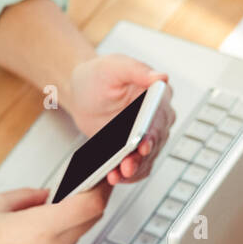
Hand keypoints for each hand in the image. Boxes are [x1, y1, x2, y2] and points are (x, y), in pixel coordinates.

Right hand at [0, 186, 109, 243]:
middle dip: (92, 202)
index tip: (101, 178)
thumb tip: (45, 195)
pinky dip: (61, 235)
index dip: (100, 190)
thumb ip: (25, 196)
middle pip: (88, 223)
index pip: (89, 207)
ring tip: (62, 202)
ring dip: (76, 220)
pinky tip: (45, 225)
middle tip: (87, 185)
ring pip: (75, 238)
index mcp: (39, 229)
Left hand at [67, 54, 175, 184]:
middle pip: (155, 142)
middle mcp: (157, 118)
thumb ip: (136, 70)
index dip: (152, 133)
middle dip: (141, 157)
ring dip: (134, 169)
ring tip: (117, 175)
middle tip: (127, 166)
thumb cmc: (98, 76)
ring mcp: (148, 137)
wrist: (82, 94)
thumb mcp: (113, 67)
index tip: (143, 144)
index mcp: (158, 95)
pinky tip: (116, 176)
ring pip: (147, 159)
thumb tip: (160, 77)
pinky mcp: (137, 151)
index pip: (159, 117)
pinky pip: (138, 167)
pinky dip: (128, 175)